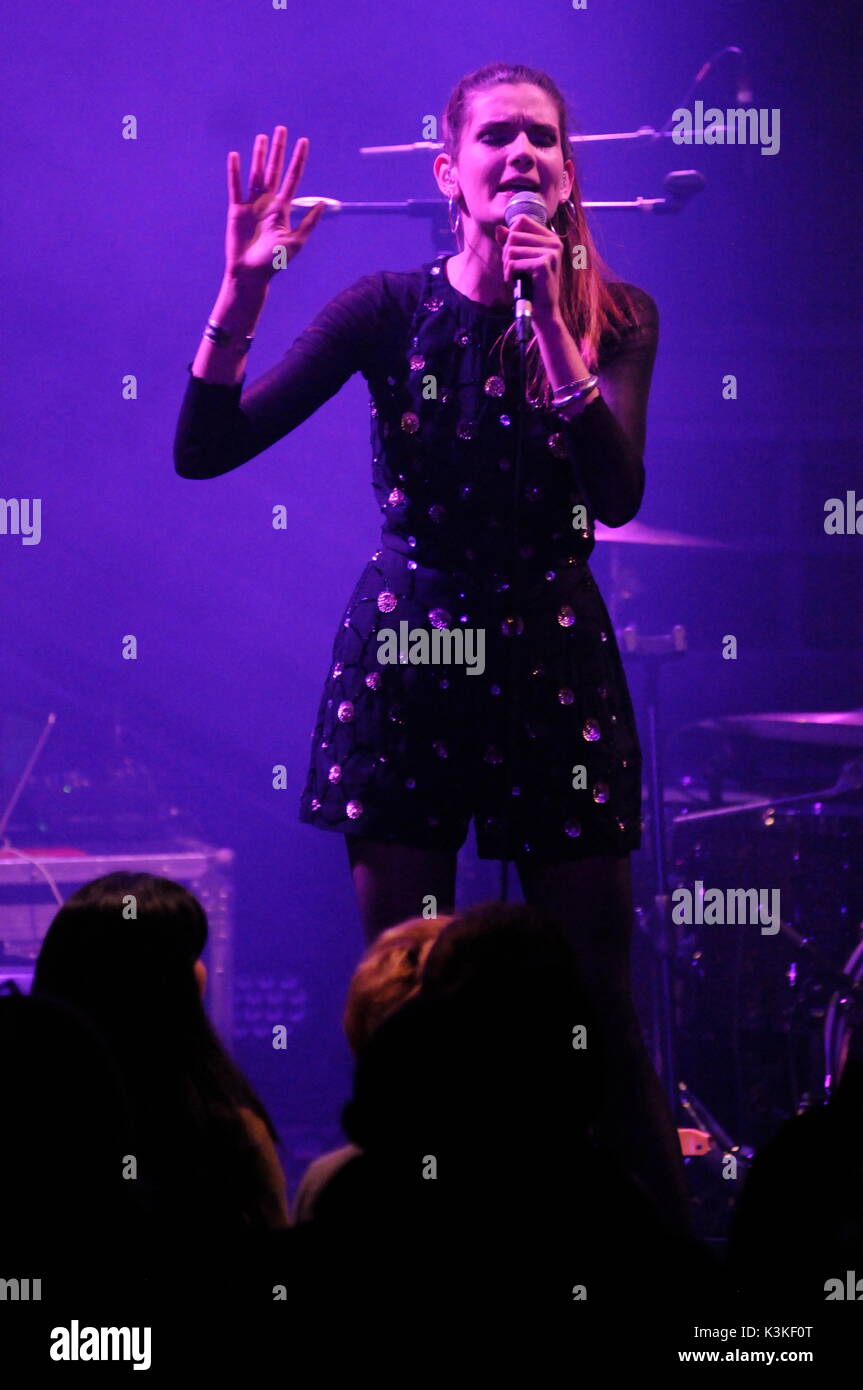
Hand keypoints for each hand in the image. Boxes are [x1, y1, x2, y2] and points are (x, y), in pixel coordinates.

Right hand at [224, 126, 325, 282]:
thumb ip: (308, 223)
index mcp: (283, 209)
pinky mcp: (236, 210)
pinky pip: (235, 187)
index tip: (304, 141)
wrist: (250, 274)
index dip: (298, 160)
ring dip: (259, 155)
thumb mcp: (295, 242)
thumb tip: (323, 204)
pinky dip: (235, 172)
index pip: (292, 178)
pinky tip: (235, 156)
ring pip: (256, 173)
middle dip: (278, 150)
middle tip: (281, 129)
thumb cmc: (274, 262)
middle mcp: (268, 203)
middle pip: (274, 170)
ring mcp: (252, 205)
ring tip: (262, 137)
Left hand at [494, 215, 564, 327]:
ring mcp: (551, 253)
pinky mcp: (544, 265)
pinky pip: (513, 262)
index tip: (512, 253)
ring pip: (512, 249)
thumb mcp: (521, 259)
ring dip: (506, 264)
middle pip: (514, 235)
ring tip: (513, 275)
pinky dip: (509, 273)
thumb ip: (511, 242)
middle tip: (510, 268)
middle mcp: (554, 242)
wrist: (543, 310)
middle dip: (506, 253)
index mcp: (551, 238)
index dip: (510, 235)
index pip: (522, 221)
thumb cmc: (531, 284)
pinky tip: (513, 281)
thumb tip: (499, 228)